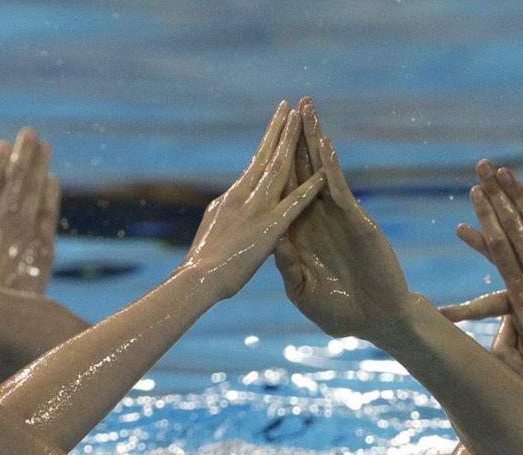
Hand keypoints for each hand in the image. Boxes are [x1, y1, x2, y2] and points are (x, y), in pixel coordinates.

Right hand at [0, 128, 59, 294]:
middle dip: (23, 156)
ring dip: (39, 167)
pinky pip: (48, 218)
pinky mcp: (43, 253)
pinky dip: (51, 197)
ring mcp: (25, 238)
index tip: (3, 145)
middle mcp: (2, 226)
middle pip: (15, 182)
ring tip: (44, 145)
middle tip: (29, 133)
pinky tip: (53, 181)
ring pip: (34, 194)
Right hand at [182, 101, 326, 298]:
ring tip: (303, 120)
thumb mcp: (213, 227)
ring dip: (292, 142)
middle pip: (266, 155)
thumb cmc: (202, 262)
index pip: (255, 162)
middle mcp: (244, 195)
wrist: (198, 279)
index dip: (267, 140)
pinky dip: (311, 187)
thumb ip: (227, 211)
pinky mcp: (270, 227)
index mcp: (232, 196)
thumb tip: (230, 199)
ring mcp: (257, 209)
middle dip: (279, 129)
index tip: (277, 120)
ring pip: (279, 168)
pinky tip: (324, 172)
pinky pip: (296, 203)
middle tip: (290, 106)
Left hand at [273, 99, 411, 337]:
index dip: (277, 164)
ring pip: (322, 173)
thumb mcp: (303, 290)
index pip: (285, 192)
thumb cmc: (340, 311)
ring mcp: (338, 219)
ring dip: (316, 142)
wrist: (375, 321)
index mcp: (300, 234)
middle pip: (304, 172)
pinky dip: (332, 171)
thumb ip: (288, 267)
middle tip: (292, 105)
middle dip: (298, 139)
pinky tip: (325, 150)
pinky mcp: (357, 224)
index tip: (266, 138)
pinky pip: (340, 193)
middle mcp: (318, 220)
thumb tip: (274, 244)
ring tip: (310, 111)